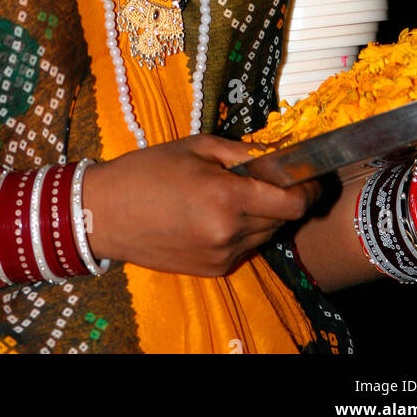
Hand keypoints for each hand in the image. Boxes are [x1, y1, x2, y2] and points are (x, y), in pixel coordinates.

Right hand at [82, 135, 320, 278]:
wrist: (106, 213)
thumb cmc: (148, 171)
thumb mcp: (196, 146)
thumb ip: (242, 152)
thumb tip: (279, 154)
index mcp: (226, 196)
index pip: (292, 202)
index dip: (309, 189)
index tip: (310, 177)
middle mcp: (229, 232)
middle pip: (282, 219)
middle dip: (283, 198)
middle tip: (268, 178)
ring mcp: (221, 256)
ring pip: (265, 236)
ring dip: (263, 216)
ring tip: (235, 195)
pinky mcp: (213, 270)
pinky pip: (244, 249)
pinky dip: (243, 231)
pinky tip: (217, 215)